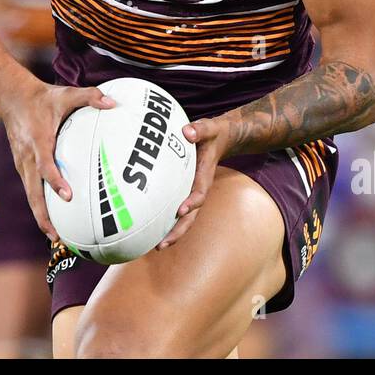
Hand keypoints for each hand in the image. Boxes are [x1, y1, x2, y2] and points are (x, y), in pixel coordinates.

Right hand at [0, 81, 115, 240]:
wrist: (12, 97)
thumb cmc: (43, 97)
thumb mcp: (66, 93)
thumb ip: (90, 96)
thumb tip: (113, 103)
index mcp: (38, 140)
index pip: (44, 164)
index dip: (54, 181)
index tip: (67, 196)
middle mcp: (27, 156)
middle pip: (32, 192)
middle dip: (43, 215)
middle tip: (56, 235)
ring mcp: (22, 163)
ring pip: (30, 195)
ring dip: (40, 216)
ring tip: (56, 237)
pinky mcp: (22, 166)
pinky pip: (31, 189)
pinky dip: (40, 205)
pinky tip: (54, 218)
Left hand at [158, 117, 231, 249]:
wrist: (221, 138)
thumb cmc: (212, 134)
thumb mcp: (208, 128)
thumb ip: (200, 129)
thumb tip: (187, 131)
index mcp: (204, 175)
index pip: (199, 193)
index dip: (191, 202)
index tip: (180, 210)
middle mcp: (198, 188)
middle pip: (191, 215)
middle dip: (179, 231)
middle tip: (163, 244)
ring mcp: (191, 191)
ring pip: (184, 217)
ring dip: (172, 232)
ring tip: (157, 247)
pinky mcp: (184, 190)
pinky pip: (176, 209)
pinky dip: (167, 221)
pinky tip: (152, 230)